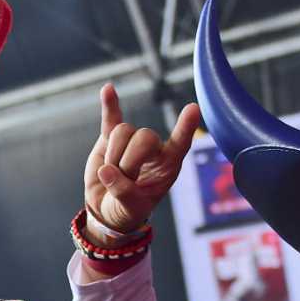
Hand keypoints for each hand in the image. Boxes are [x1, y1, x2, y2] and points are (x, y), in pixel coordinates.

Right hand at [82, 84, 200, 245]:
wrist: (106, 209)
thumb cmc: (126, 210)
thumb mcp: (130, 209)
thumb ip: (122, 192)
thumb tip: (106, 170)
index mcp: (168, 166)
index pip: (181, 143)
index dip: (185, 127)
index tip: (193, 108)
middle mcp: (153, 149)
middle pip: (144, 136)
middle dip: (128, 160)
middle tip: (121, 179)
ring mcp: (131, 141)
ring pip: (123, 132)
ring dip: (113, 155)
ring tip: (110, 174)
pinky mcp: (110, 138)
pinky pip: (111, 117)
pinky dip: (109, 105)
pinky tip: (108, 90)